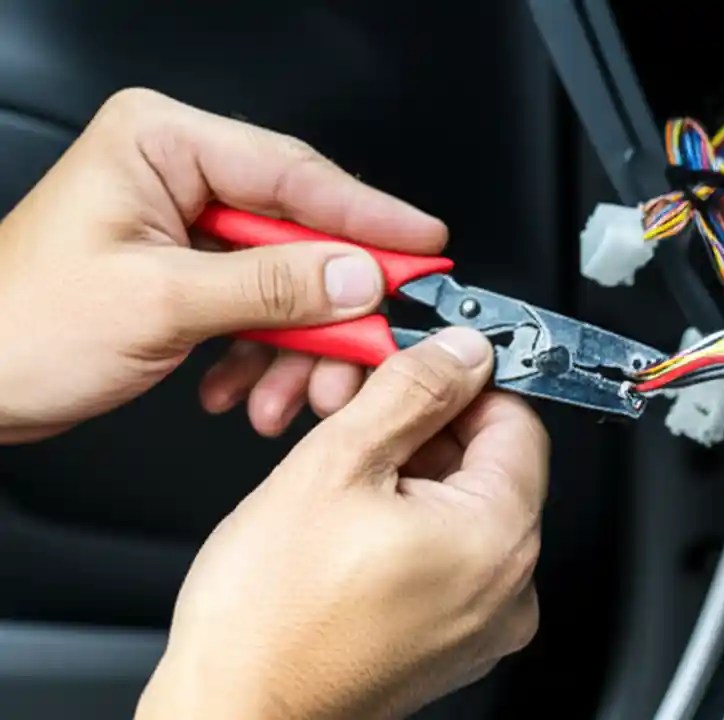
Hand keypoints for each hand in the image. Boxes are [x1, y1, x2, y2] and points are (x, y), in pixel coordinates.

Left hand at [0, 88, 446, 442]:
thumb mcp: (161, 303)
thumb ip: (272, 286)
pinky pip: (257, 304)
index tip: (424, 245)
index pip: (293, 173)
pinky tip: (249, 392)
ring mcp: (183, 224)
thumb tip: (359, 276)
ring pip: (285, 278)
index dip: (369, 216)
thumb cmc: (20, 328)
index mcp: (161, 144)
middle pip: (298, 231)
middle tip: (373, 344)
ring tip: (297, 394)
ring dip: (299, 345)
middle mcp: (176, 174)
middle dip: (332, 305)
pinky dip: (264, 354)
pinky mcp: (187, 270)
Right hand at [136, 328, 547, 719]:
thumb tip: (461, 352)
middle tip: (360, 415)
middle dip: (427, 426)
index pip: (517, 420)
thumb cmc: (269, 619)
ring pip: (466, 509)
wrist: (235, 714)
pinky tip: (353, 521)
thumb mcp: (336, 466)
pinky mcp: (452, 643)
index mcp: (498, 538)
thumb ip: (411, 392)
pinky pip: (451, 558)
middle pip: (491, 464)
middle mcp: (510, 587)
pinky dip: (411, 525)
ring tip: (342, 472)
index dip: (463, 382)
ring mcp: (484, 622)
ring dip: (412, 473)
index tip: (418, 368)